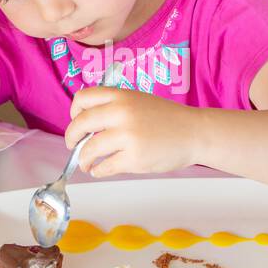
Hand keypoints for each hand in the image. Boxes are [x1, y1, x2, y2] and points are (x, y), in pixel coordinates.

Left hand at [64, 87, 202, 177]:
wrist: (195, 133)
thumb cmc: (168, 119)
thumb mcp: (138, 101)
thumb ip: (115, 108)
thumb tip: (87, 127)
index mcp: (121, 96)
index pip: (83, 98)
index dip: (74, 112)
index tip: (76, 122)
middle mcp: (121, 113)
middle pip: (80, 125)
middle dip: (72, 139)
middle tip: (74, 146)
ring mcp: (127, 136)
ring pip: (89, 150)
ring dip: (84, 160)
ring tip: (87, 164)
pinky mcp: (134, 158)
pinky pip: (105, 167)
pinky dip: (98, 171)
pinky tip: (101, 170)